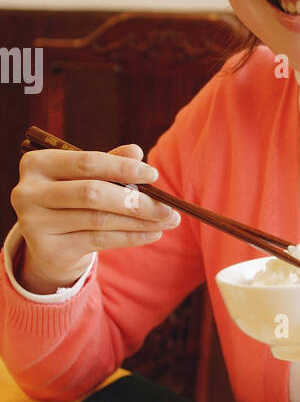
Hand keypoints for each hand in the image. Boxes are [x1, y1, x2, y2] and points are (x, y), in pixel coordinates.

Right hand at [11, 144, 180, 291]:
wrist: (48, 243)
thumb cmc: (71, 199)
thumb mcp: (85, 177)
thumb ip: (109, 163)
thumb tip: (136, 151)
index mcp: (37, 164)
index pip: (86, 162)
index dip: (122, 168)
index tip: (153, 174)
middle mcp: (29, 192)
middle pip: (92, 193)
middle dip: (136, 200)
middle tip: (168, 207)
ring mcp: (34, 223)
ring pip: (99, 220)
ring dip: (140, 221)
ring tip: (167, 221)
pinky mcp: (48, 250)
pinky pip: (99, 241)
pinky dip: (130, 237)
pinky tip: (152, 234)